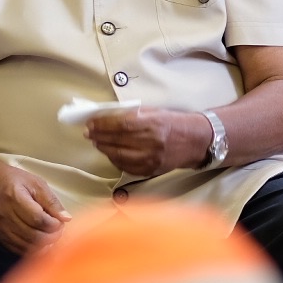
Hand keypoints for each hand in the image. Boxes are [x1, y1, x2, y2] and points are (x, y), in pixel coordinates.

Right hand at [0, 163, 70, 255]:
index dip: (54, 224)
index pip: (38, 219)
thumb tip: (66, 218)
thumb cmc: (14, 181)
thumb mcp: (36, 183)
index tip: (60, 221)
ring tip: (51, 236)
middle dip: (52, 237)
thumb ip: (51, 201)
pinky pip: (19, 250)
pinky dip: (33, 250)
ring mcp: (1, 229)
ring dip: (44, 245)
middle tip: (58, 230)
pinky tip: (40, 243)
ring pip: (27, 247)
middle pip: (34, 236)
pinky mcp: (0, 237)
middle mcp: (6, 216)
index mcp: (15, 198)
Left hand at [85, 107, 210, 176]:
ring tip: (97, 142)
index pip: (121, 125)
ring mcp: (151, 159)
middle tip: (89, 133)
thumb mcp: (153, 112)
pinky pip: (126, 167)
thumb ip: (131, 115)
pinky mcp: (151, 170)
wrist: (193, 141)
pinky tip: (110, 153)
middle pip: (117, 140)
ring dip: (104, 148)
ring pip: (119, 155)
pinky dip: (115, 159)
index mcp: (153, 123)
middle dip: (99, 136)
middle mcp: (152, 143)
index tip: (91, 123)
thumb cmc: (172, 123)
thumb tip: (106, 117)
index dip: (102, 125)